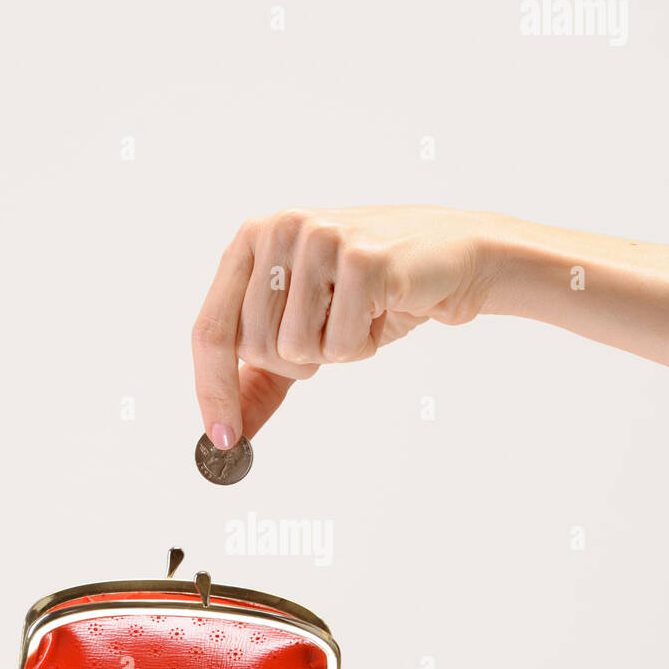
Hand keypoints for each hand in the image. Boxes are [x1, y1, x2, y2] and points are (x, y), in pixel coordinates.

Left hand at [192, 206, 496, 445]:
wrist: (458, 258)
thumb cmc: (377, 291)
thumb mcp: (307, 329)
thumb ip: (260, 376)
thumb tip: (227, 432)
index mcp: (253, 240)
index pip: (211, 329)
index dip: (212, 388)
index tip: (223, 438)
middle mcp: (278, 230)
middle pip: (255, 348)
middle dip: (297, 362)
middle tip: (333, 331)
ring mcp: (319, 240)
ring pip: (295, 350)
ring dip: (335, 351)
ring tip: (361, 314)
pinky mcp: (362, 260)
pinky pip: (341, 346)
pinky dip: (364, 345)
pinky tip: (383, 310)